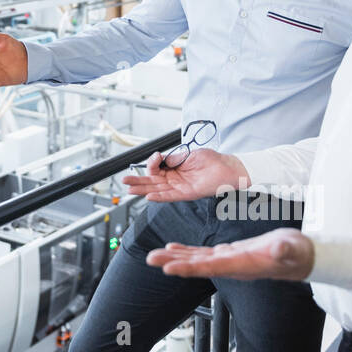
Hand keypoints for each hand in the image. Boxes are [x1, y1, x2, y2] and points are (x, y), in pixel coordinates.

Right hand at [121, 147, 248, 202]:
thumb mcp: (187, 154)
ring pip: (158, 189)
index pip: (156, 169)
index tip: (155, 156)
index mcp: (174, 168)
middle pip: (153, 181)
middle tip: (125, 180)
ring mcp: (180, 187)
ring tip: (130, 189)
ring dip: (143, 189)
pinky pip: (170, 196)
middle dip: (138, 180)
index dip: (152, 163)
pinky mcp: (187, 194)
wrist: (227, 167)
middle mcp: (175, 179)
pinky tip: (148, 196)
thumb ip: (172, 158)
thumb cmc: (211, 160)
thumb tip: (158, 158)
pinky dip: (159, 196)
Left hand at [145, 228, 313, 281]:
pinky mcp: (229, 254)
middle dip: (173, 263)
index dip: (188, 268)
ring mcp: (228, 261)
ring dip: (175, 258)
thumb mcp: (292, 248)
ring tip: (156, 255)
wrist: (301, 256)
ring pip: (196, 260)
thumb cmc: (297, 253)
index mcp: (241, 265)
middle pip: (196, 265)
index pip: (209, 268)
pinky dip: (187, 252)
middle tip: (151, 260)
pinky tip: (174, 249)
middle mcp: (230, 266)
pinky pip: (203, 255)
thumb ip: (284, 251)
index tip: (168, 269)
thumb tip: (278, 250)